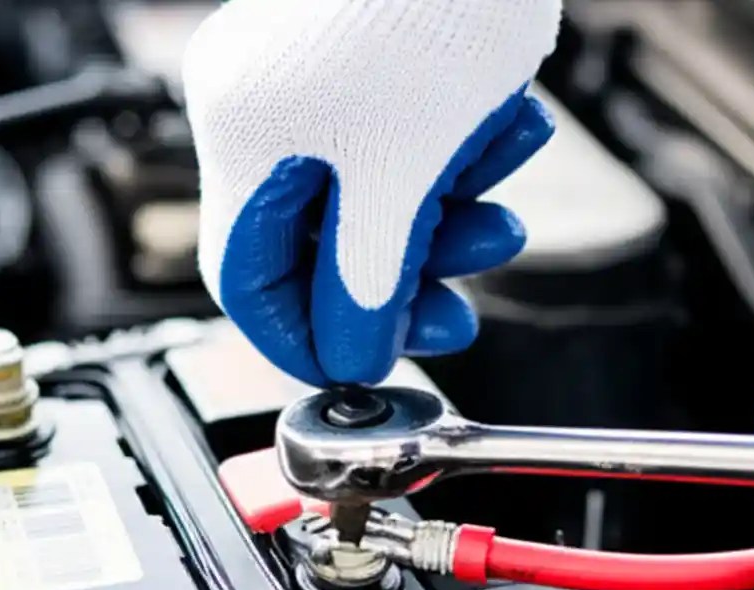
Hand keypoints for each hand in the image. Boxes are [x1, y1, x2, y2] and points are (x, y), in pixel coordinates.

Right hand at [184, 0, 562, 385]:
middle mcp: (263, 107)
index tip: (368, 365)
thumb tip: (348, 357)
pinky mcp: (365, 59)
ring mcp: (312, 79)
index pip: (246, 282)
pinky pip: (402, 139)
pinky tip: (509, 131)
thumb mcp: (405, 168)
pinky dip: (455, 154)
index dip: (307, 339)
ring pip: (372, 193)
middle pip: (318, 241)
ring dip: (445, 214)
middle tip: (459, 306)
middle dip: (400, 277)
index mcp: (245, 136)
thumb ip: (368, 277)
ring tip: (505, 203)